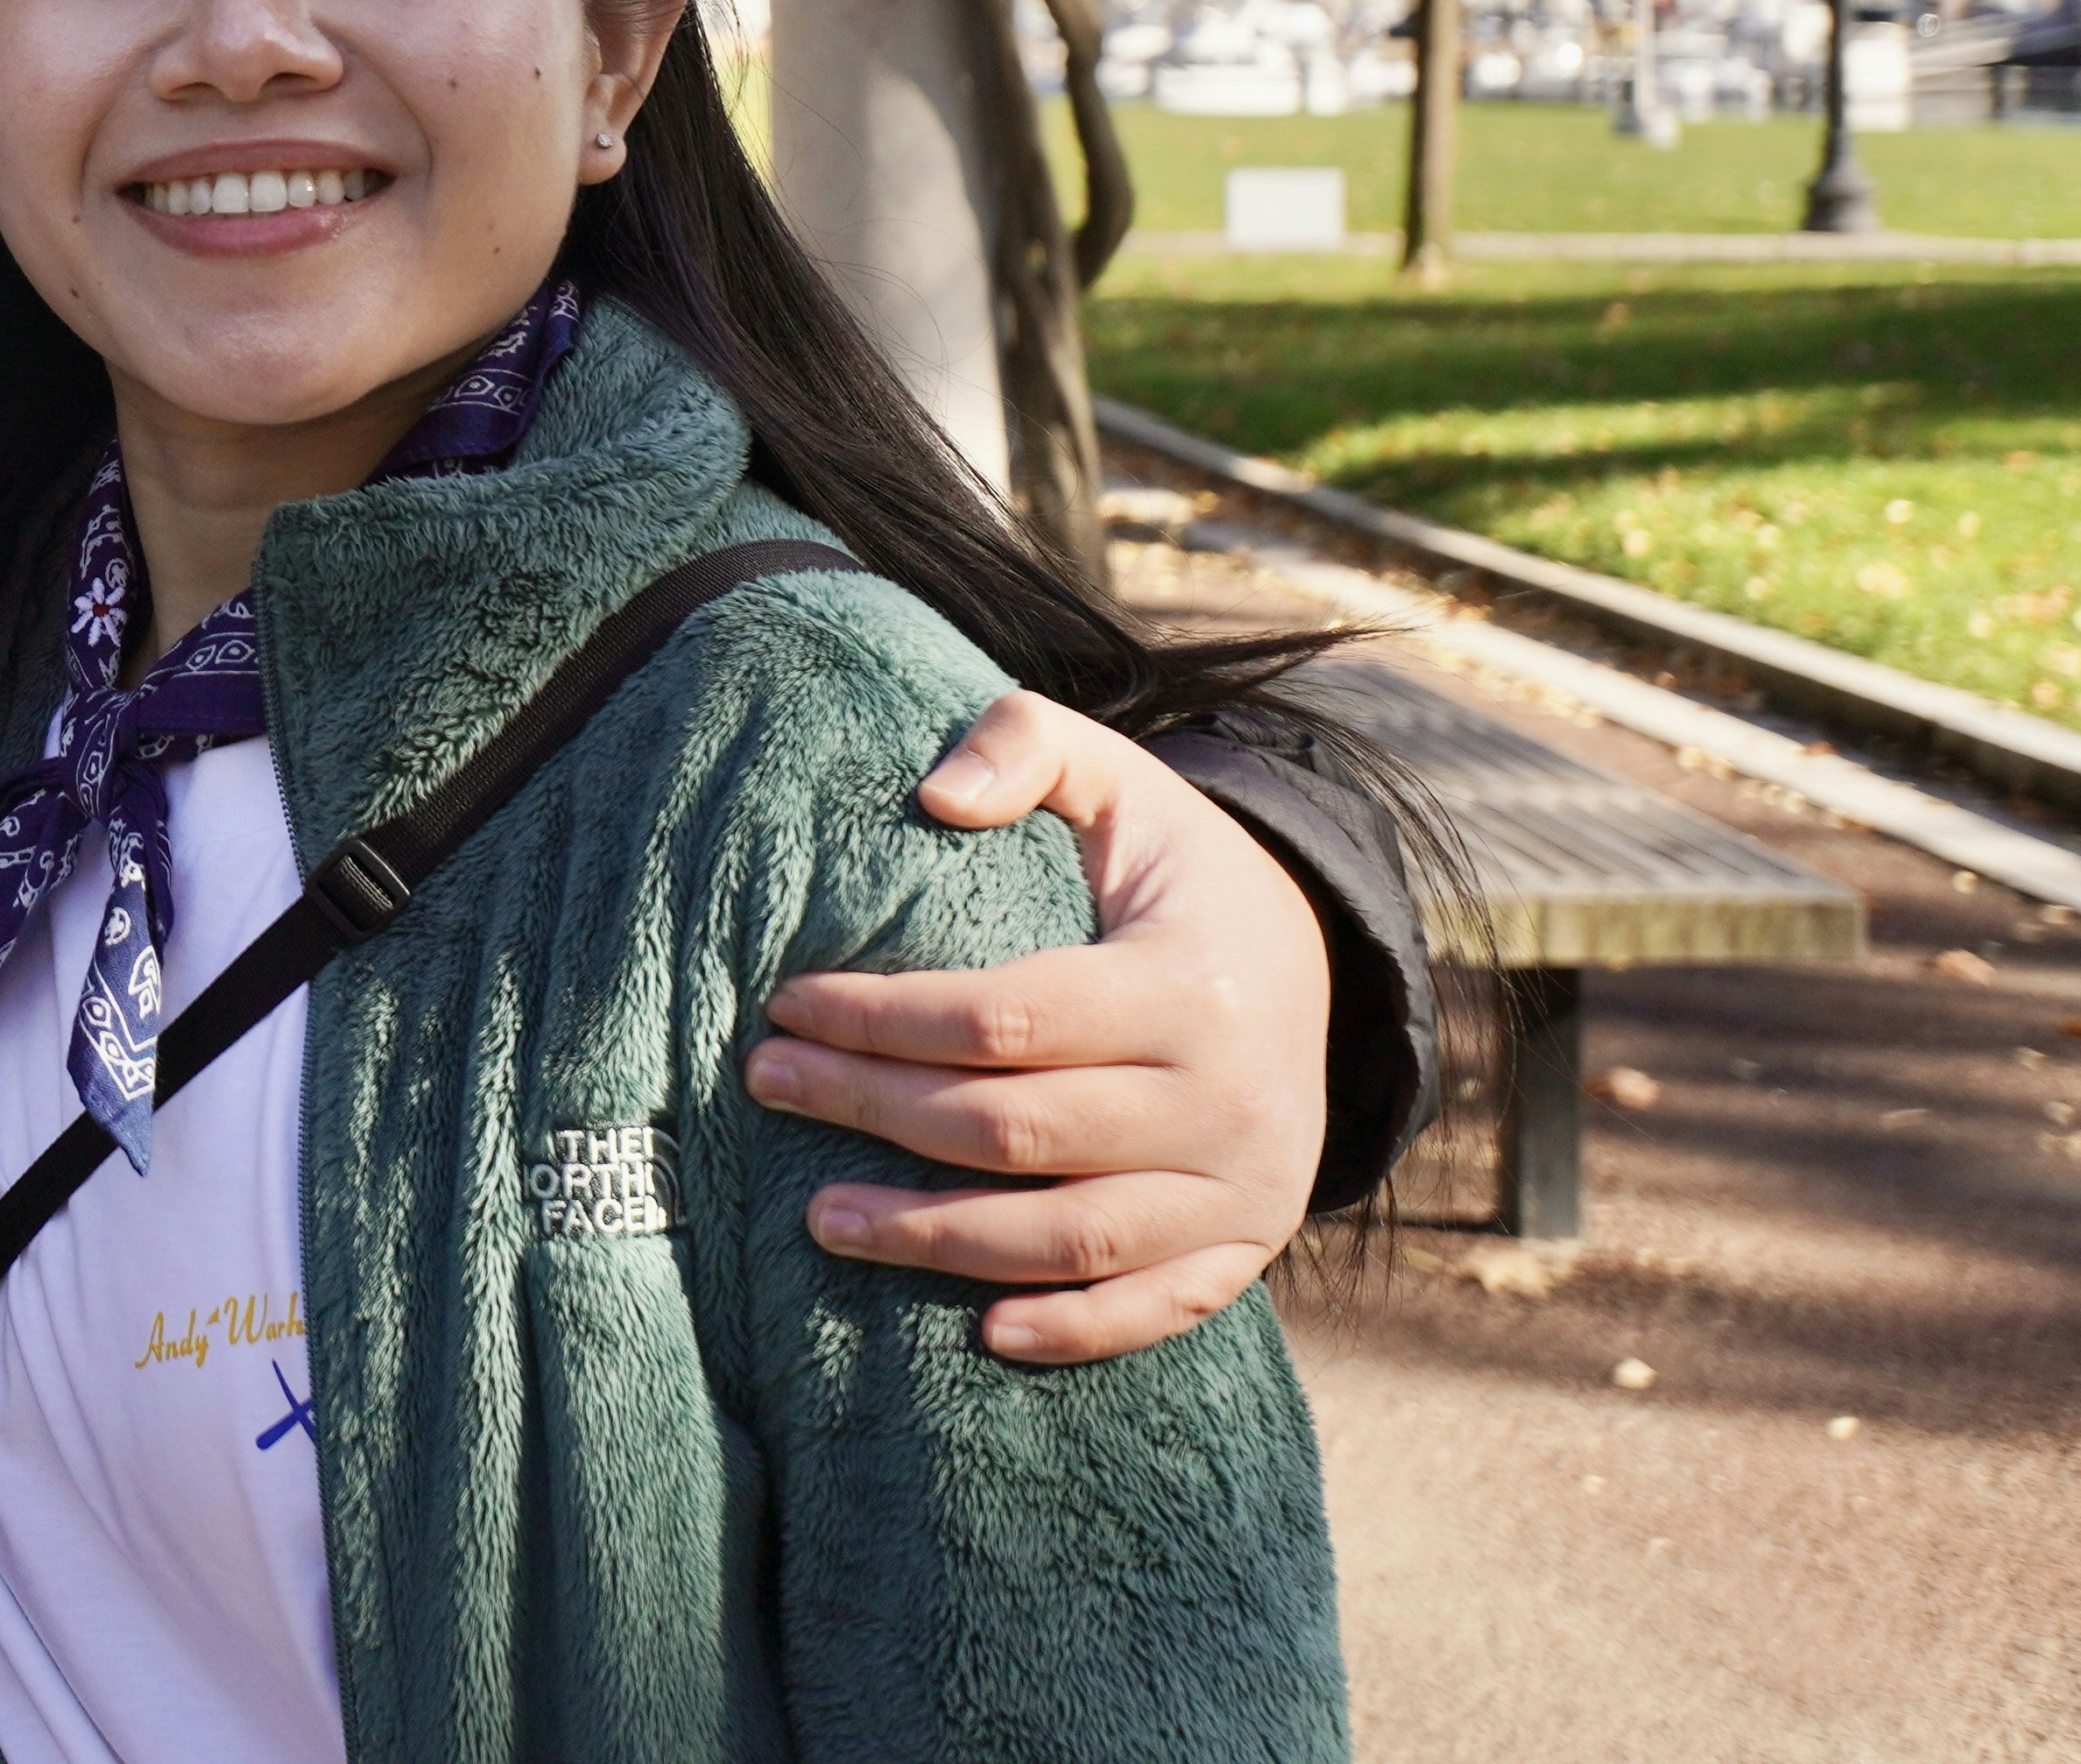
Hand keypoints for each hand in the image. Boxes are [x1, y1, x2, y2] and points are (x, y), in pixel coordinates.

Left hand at [744, 689, 1329, 1364]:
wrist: (1314, 960)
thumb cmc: (1173, 869)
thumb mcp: (1119, 776)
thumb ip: (1024, 744)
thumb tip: (934, 798)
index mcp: (1187, 983)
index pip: (1007, 1018)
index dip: (885, 1016)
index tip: (787, 1001)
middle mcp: (1227, 1097)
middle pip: (1017, 1130)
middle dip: (873, 1111)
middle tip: (766, 1084)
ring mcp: (1245, 1185)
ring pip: (1070, 1236)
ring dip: (936, 1240)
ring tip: (818, 1218)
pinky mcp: (1248, 1245)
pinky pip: (1156, 1307)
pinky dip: (1074, 1330)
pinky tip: (979, 1335)